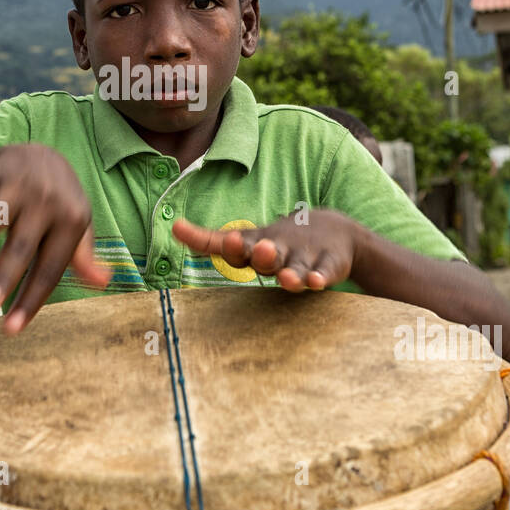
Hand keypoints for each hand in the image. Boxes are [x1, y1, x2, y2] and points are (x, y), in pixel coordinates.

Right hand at [0, 144, 110, 334]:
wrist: (44, 153)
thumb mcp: (76, 227)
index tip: (10, 331)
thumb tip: (103, 283)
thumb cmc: (59, 204)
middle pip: (21, 247)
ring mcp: (19, 182)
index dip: (30, 300)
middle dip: (2, 277)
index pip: (49, 269)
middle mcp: (45, 202)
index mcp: (70, 221)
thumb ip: (82, 256)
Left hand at [172, 209, 361, 291]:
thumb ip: (212, 241)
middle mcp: (279, 249)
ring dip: (291, 272)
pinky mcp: (329, 264)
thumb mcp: (247, 242)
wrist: (335, 231)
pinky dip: (320, 278)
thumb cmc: (279, 242)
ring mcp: (305, 256)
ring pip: (296, 267)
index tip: (230, 240)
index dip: (231, 246)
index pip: (237, 245)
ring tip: (286, 278)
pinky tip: (316, 283)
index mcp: (256, 244)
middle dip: (264, 254)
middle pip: (268, 255)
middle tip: (262, 250)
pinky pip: (324, 273)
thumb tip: (174, 226)